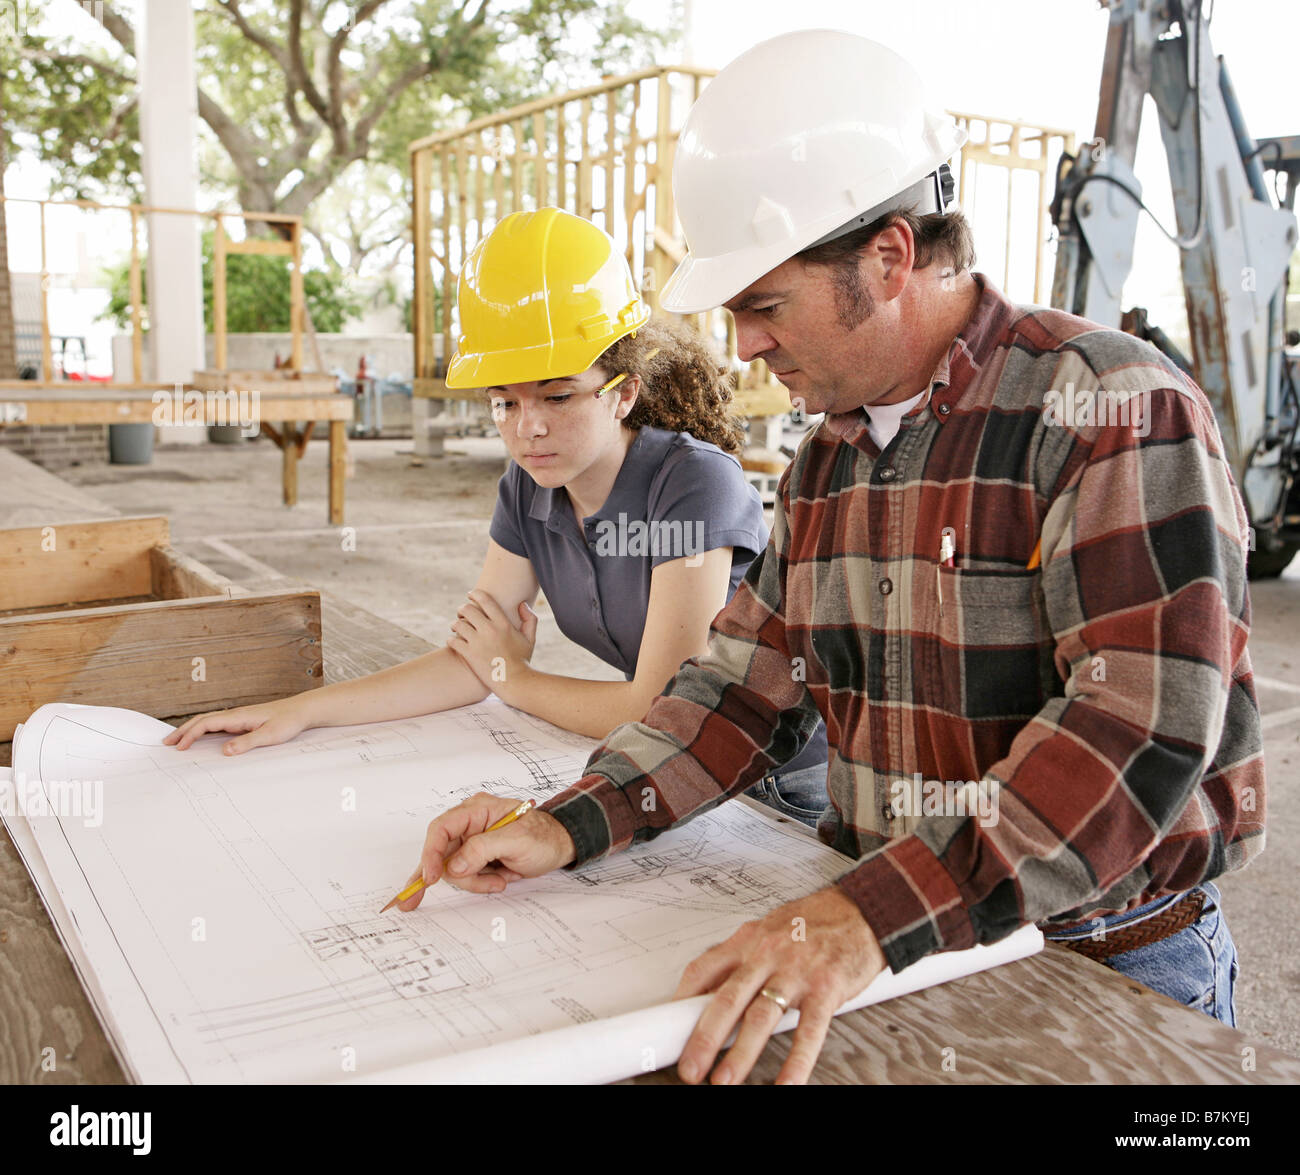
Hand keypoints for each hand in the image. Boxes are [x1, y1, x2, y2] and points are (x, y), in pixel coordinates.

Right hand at [163, 697, 310, 754]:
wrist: (301, 711)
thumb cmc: (288, 721)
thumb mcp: (270, 735)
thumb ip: (248, 742)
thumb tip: (226, 751)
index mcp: (238, 717)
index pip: (207, 724)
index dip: (191, 735)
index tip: (179, 747)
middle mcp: (235, 715)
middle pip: (202, 720)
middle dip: (183, 731)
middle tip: (166, 743)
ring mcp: (238, 717)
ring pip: (208, 722)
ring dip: (191, 730)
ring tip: (177, 741)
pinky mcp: (242, 721)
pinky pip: (217, 725)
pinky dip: (203, 730)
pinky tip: (200, 738)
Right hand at [394, 791, 575, 908]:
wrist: (559, 845)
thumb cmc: (544, 836)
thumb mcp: (518, 841)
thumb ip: (483, 849)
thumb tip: (454, 865)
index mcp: (477, 809)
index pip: (441, 828)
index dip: (431, 853)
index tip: (431, 877)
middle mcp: (469, 823)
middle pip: (443, 854)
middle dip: (463, 875)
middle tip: (489, 883)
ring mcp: (470, 841)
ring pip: (453, 869)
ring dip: (476, 881)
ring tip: (502, 878)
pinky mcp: (474, 857)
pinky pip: (464, 875)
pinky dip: (478, 883)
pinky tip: (498, 879)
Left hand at [447, 590, 537, 694]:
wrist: (515, 682)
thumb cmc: (523, 661)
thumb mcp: (530, 639)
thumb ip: (529, 619)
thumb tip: (522, 604)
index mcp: (503, 623)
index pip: (484, 599)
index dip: (475, 594)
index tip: (470, 595)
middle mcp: (489, 629)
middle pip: (467, 609)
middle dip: (462, 610)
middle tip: (461, 615)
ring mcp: (478, 642)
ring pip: (457, 624)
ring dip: (454, 625)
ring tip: (456, 628)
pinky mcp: (469, 655)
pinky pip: (452, 641)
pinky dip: (450, 640)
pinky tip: (454, 643)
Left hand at [673, 885, 886, 1084]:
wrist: (863, 909)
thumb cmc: (815, 921)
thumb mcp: (770, 927)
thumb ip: (742, 956)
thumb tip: (711, 987)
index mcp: (750, 939)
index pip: (705, 968)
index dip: (684, 998)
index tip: (670, 1024)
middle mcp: (768, 955)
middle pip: (727, 999)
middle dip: (704, 1038)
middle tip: (690, 1067)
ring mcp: (798, 973)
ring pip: (762, 1018)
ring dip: (740, 1054)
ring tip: (724, 1079)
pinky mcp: (827, 990)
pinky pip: (808, 1032)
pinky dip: (796, 1062)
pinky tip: (785, 1084)